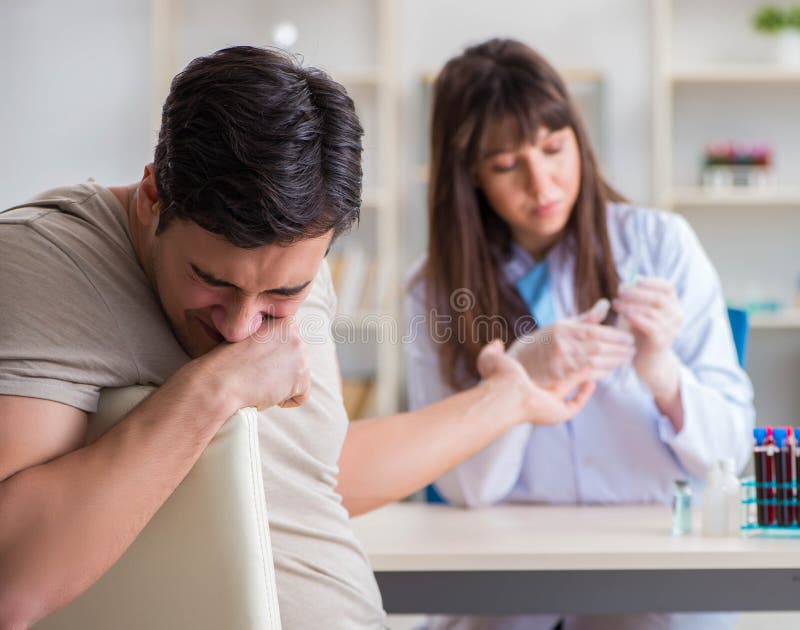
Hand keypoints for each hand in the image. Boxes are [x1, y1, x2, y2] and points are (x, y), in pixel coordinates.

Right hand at [199, 316, 309, 411]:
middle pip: (296, 360)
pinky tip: (266, 393)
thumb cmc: (227, 362)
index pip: (289, 344)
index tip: (257, 362)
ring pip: (297, 378)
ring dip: (281, 384)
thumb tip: (280, 351)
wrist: (221, 381)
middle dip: (278, 370)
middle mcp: (296, 335)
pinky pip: (300, 397)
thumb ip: (270, 338)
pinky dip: (284, 401)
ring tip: (259, 381)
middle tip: (256, 373)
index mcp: (284, 321)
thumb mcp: (250, 336)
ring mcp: (301, 357)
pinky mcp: (301, 379)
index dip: (273, 357)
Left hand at [477, 340, 595, 425]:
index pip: (540, 373)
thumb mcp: (491, 358)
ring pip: (570, 391)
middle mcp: (537, 396)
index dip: (552, 363)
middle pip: (559, 382)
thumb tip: (497, 342)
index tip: (562, 350)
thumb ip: (493, 349)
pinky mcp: (559, 413)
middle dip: (572, 370)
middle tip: (584, 355)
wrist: (506, 393)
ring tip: (592, 363)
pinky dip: (584, 394)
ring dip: (582, 377)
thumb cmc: (498, 377)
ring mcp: (549, 406)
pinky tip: (591, 380)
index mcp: (523, 383)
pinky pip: (576, 404)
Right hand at [508, 299, 634, 386]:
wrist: (522, 361)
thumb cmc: (547, 340)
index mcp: (563, 329)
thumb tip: (606, 303)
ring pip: (594, 363)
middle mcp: (560, 345)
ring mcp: (559, 362)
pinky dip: (601, 372)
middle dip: (618, 350)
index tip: (629, 337)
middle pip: (597, 348)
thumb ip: (587, 318)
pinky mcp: (559, 377)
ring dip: (613, 362)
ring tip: (626, 358)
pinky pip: (586, 375)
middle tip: (633, 348)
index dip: (614, 335)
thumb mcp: (563, 325)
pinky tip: (610, 369)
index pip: (594, 332)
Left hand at [612, 276, 682, 400]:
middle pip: (659, 297)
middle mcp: (676, 316)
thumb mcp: (637, 312)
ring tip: (616, 304)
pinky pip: (649, 325)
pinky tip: (623, 315)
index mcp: (673, 306)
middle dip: (637, 292)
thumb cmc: (639, 333)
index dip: (650, 282)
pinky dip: (635, 317)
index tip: (633, 280)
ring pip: (652, 311)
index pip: (667, 287)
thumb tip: (626, 282)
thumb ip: (634, 298)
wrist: (648, 362)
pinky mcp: (661, 341)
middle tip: (619, 292)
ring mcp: (671, 329)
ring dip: (632, 305)